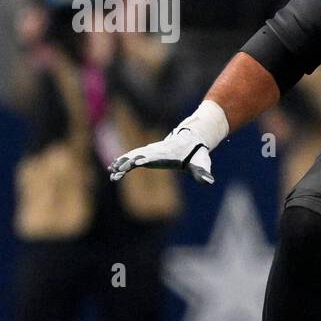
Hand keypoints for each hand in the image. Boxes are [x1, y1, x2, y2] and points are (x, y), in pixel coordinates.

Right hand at [109, 100, 229, 184]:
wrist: (193, 139)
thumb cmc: (197, 153)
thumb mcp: (201, 163)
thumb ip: (203, 172)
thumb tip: (209, 182)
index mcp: (166, 154)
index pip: (152, 157)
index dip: (142, 159)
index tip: (131, 164)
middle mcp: (155, 151)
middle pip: (138, 156)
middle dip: (126, 163)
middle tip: (116, 171)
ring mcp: (150, 151)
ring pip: (132, 156)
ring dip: (121, 163)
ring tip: (111, 172)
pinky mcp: (148, 153)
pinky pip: (133, 157)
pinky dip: (123, 161)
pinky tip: (113, 168)